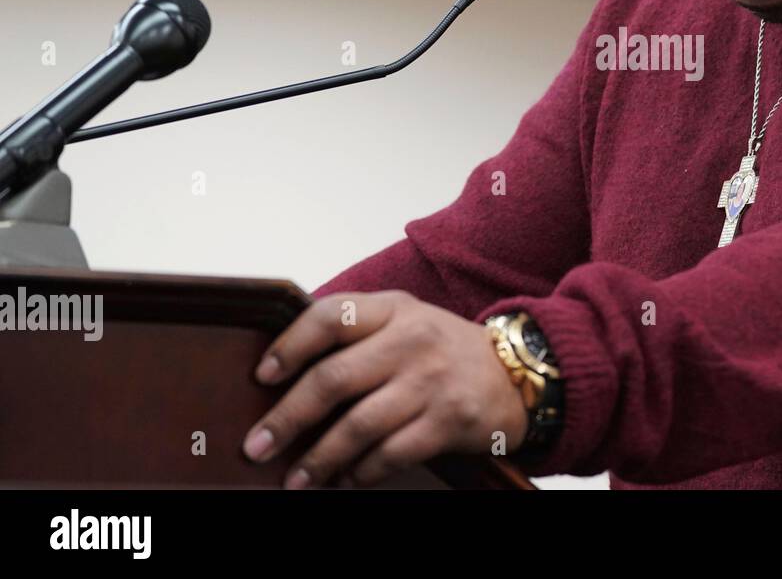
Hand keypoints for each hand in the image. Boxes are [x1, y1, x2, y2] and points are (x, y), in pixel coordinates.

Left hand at [242, 290, 528, 488]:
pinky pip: (391, 453)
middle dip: (287, 418)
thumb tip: (286, 371)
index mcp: (394, 309)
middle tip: (257, 445)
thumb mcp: (406, 321)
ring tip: (296, 479)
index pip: (331, 316)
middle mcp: (412, 339)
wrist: (517, 373)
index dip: (290, 345)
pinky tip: (347, 479)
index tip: (262, 376)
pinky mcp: (449, 420)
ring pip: (358, 426)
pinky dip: (362, 472)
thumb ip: (357, 333)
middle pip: (333, 378)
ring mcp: (432, 381)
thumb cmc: (446, 350)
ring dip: (318, 459)